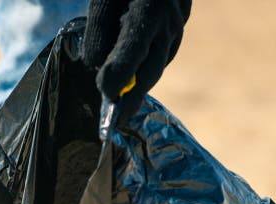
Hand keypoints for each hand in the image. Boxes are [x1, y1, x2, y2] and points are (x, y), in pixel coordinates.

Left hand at [84, 0, 191, 121]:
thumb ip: (99, 30)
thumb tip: (97, 67)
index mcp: (150, 9)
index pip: (133, 48)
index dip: (119, 74)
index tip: (105, 92)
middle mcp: (169, 21)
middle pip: (150, 69)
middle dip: (131, 98)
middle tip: (114, 121)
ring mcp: (178, 27)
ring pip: (156, 66)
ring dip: (137, 88)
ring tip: (118, 110)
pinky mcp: (178, 31)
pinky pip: (160, 58)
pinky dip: (144, 72)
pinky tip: (129, 83)